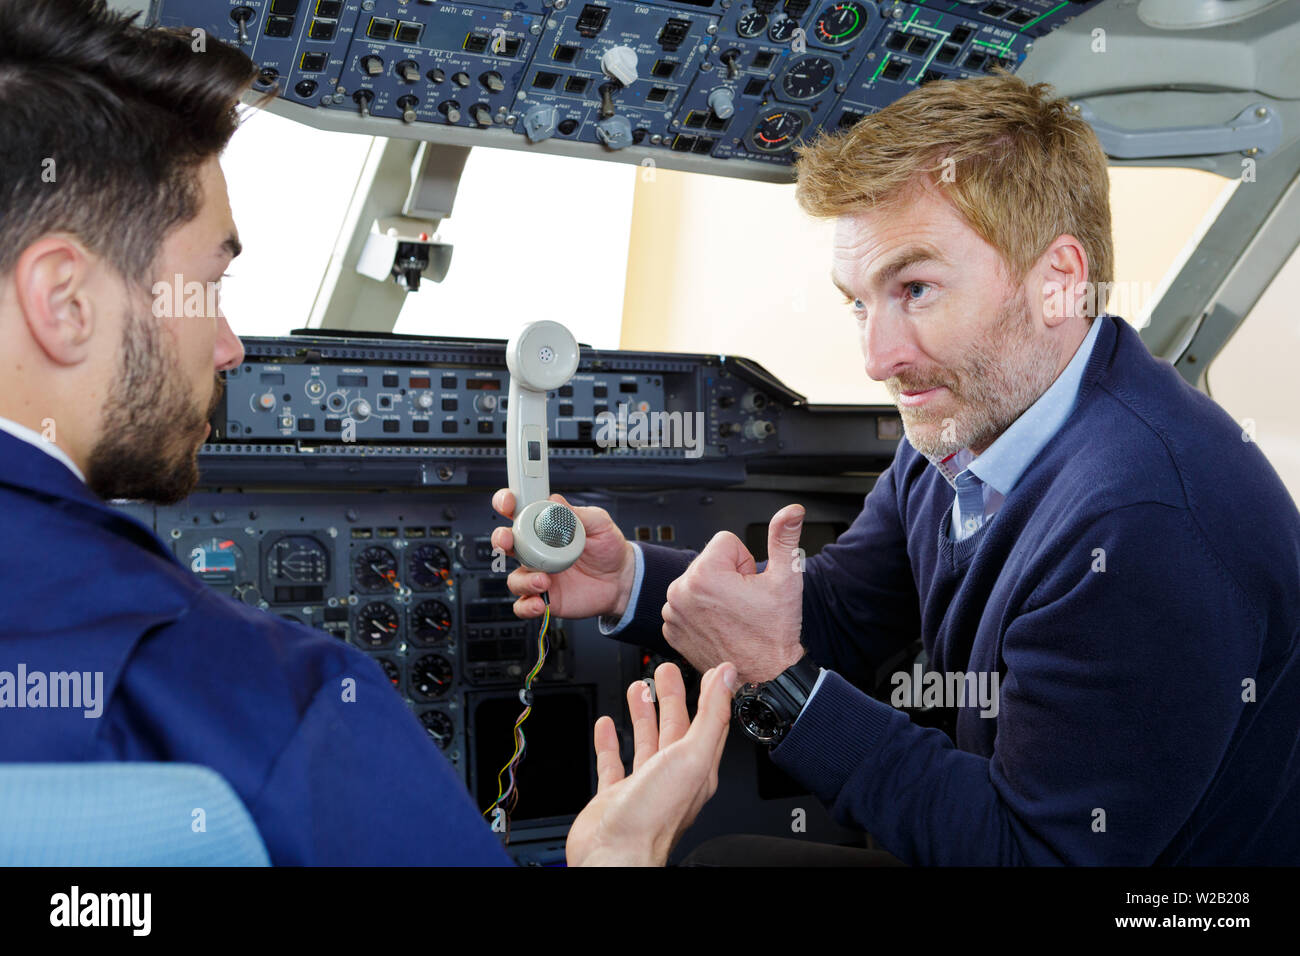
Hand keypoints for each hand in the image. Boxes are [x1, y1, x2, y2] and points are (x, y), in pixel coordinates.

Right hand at [491, 488, 636, 620]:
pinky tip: (540, 603)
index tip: (508, 503)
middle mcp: (536, 551)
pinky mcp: (543, 597)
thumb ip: (576, 513)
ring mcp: (537, 574)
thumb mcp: (599, 523)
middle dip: (500, 539)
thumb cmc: (608, 548)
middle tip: (508, 540)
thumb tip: (556, 502)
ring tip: (544, 580)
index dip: (507, 503)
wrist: (621, 580)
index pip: (518, 511)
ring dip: (523, 579)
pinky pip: (523, 605)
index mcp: (544, 528)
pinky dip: (526, 606)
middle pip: (505, 543)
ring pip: (513, 578)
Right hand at [568, 661, 737, 865]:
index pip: (710, 723)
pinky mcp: (615, 796)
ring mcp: (643, 786)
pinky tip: (606, 726)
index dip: (711, 694)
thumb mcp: (691, 755)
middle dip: (672, 696)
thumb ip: (711, 715)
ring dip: (643, 714)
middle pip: (676, 727)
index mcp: (697, 768)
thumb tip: (728, 677)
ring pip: (646, 741)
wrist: (614, 853)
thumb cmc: (653, 814)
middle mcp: (672, 776)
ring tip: (638, 688)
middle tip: (665, 671)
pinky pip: (614, 763)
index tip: (711, 671)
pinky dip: (610, 742)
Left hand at [661, 504, 805, 682]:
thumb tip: (792, 510)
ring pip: (698, 582)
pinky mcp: (671, 631)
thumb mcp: (786, 580)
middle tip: (744, 605)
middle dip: (728, 576)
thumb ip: (784, 539)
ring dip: (714, 594)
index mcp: (704, 575)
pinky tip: (719, 628)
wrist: (764, 678)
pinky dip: (701, 613)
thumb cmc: (774, 635)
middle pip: (710, 561)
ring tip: (733, 617)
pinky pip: (687, 605)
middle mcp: (680, 592)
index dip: (746, 562)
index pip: (726, 542)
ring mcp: (673, 614)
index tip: (751, 586)